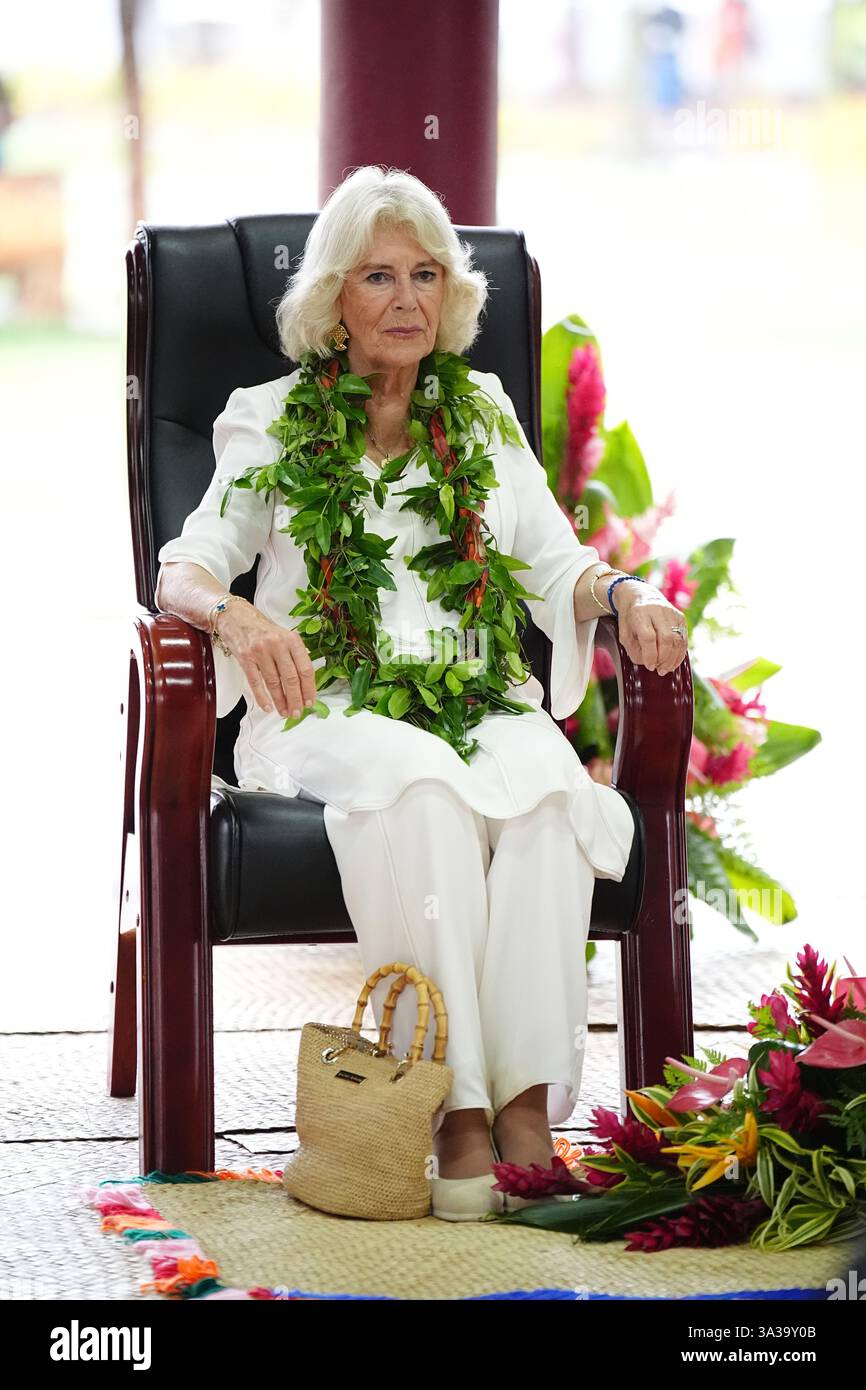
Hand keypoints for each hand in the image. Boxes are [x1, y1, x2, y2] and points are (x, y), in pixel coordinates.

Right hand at [215, 601, 317, 717]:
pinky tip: (268, 707)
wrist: (235, 616)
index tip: (310, 702)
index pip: (305, 669)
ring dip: (280, 701)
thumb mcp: (284, 636)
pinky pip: (255, 682)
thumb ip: (295, 655)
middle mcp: (277, 645)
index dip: (309, 689)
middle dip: (295, 699)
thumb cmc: (262, 629)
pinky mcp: (245, 658)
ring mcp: (260, 651)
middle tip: (297, 713)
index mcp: (292, 640)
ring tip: (284, 712)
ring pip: (274, 683)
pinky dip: (262, 697)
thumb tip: (305, 683)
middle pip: (291, 678)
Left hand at [614, 581, 688, 676]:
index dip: (650, 655)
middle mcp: (657, 610)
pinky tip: (674, 662)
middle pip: (666, 638)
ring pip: (678, 639)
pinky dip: (680, 653)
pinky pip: (684, 638)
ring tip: (666, 669)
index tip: (649, 666)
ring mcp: (671, 612)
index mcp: (640, 613)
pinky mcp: (680, 616)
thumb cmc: (630, 618)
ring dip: (673, 658)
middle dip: (664, 658)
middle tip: (659, 670)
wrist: (640, 596)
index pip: (648, 637)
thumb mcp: (624, 634)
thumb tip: (649, 664)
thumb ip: (634, 650)